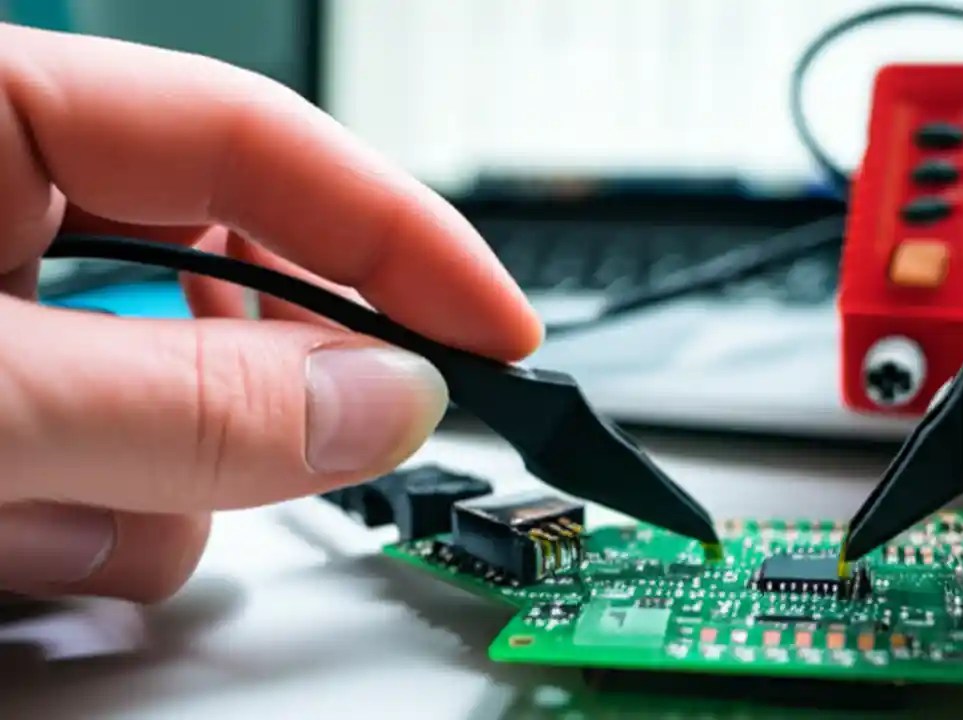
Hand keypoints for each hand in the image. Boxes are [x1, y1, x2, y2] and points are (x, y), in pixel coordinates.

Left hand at [0, 25, 540, 601]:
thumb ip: (180, 402)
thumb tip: (382, 406)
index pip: (255, 137)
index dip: (400, 232)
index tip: (497, 328)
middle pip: (224, 271)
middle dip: (268, 387)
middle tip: (340, 450)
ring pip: (165, 389)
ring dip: (154, 488)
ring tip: (62, 533)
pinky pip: (95, 464)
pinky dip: (87, 527)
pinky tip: (25, 543)